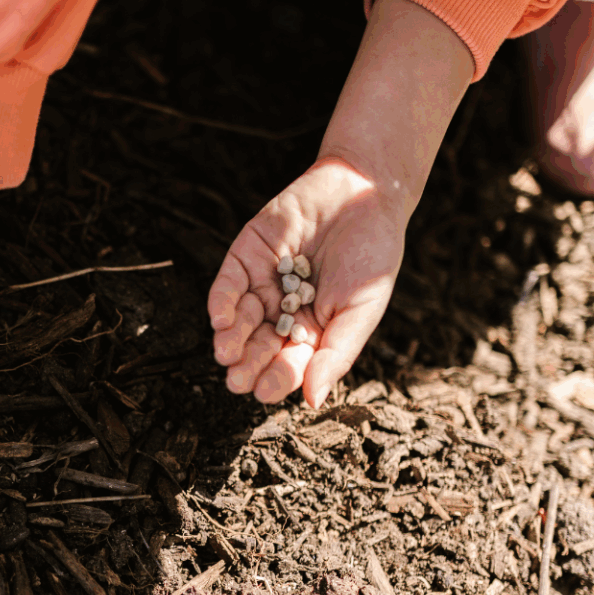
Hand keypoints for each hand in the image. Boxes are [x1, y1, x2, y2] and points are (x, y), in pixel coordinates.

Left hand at [208, 159, 407, 406]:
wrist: (365, 193)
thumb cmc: (373, 256)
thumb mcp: (361, 310)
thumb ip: (335, 353)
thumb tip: (312, 401)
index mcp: (314, 331)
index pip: (289, 363)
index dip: (276, 378)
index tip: (263, 392)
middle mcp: (284, 312)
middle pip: (260, 346)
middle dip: (247, 364)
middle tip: (236, 380)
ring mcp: (264, 283)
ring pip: (240, 320)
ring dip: (230, 338)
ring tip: (226, 353)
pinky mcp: (247, 255)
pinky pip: (228, 283)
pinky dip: (222, 302)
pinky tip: (220, 320)